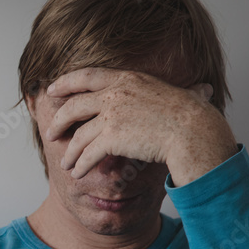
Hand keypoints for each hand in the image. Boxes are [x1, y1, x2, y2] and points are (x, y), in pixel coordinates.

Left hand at [45, 68, 235, 184]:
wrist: (194, 131)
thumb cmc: (191, 114)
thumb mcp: (170, 92)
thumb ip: (161, 94)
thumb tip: (198, 88)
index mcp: (126, 78)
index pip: (86, 76)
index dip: (65, 83)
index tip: (51, 90)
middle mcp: (114, 93)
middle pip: (73, 107)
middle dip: (58, 122)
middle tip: (50, 134)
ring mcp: (110, 115)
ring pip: (77, 136)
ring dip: (69, 153)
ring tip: (66, 164)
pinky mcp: (111, 137)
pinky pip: (87, 154)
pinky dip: (80, 165)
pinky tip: (77, 172)